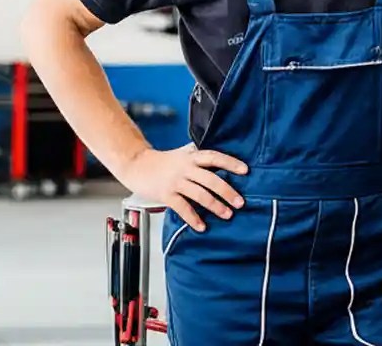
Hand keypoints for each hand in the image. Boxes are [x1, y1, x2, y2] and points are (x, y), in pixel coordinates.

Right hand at [118, 143, 247, 231]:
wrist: (136, 165)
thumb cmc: (162, 161)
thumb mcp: (182, 155)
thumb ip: (198, 159)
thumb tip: (221, 165)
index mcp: (191, 157)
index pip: (214, 157)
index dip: (230, 162)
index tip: (245, 170)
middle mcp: (185, 168)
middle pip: (211, 179)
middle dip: (227, 192)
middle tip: (240, 202)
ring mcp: (175, 182)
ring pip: (200, 195)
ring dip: (215, 206)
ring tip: (227, 215)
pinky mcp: (166, 194)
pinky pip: (183, 208)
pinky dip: (193, 218)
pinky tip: (202, 226)